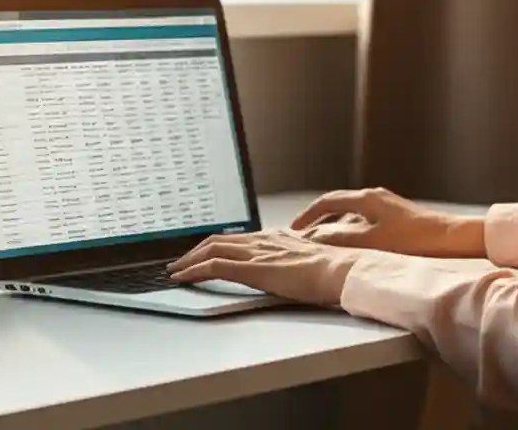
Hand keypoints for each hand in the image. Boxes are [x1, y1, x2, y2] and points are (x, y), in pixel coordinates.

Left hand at [166, 229, 362, 305]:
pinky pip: (215, 267)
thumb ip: (296, 261)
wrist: (342, 270)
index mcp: (276, 237)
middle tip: (180, 262)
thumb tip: (293, 270)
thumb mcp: (310, 260)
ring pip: (211, 250)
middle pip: (219, 240)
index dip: (216, 245)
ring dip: (189, 261)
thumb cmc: (334, 270)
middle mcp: (262, 240)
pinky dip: (194, 271)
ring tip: (175, 271)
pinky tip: (183, 278)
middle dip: (195, 251)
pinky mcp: (253, 269)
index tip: (204, 253)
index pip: (237, 238)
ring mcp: (256, 253)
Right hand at [290, 187, 485, 257]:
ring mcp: (387, 207)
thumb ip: (341, 239)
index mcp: (367, 199)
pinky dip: (351, 232)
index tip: (293, 230)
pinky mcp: (397, 219)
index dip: (307, 215)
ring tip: (324, 245)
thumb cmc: (415, 240)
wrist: (453, 239)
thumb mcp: (372, 242)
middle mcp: (375, 198)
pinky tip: (352, 249)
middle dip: (318, 221)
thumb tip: (314, 238)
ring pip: (351, 216)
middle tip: (304, 238)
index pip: (327, 201)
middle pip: (338, 206)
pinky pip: (364, 222)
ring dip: (335, 228)